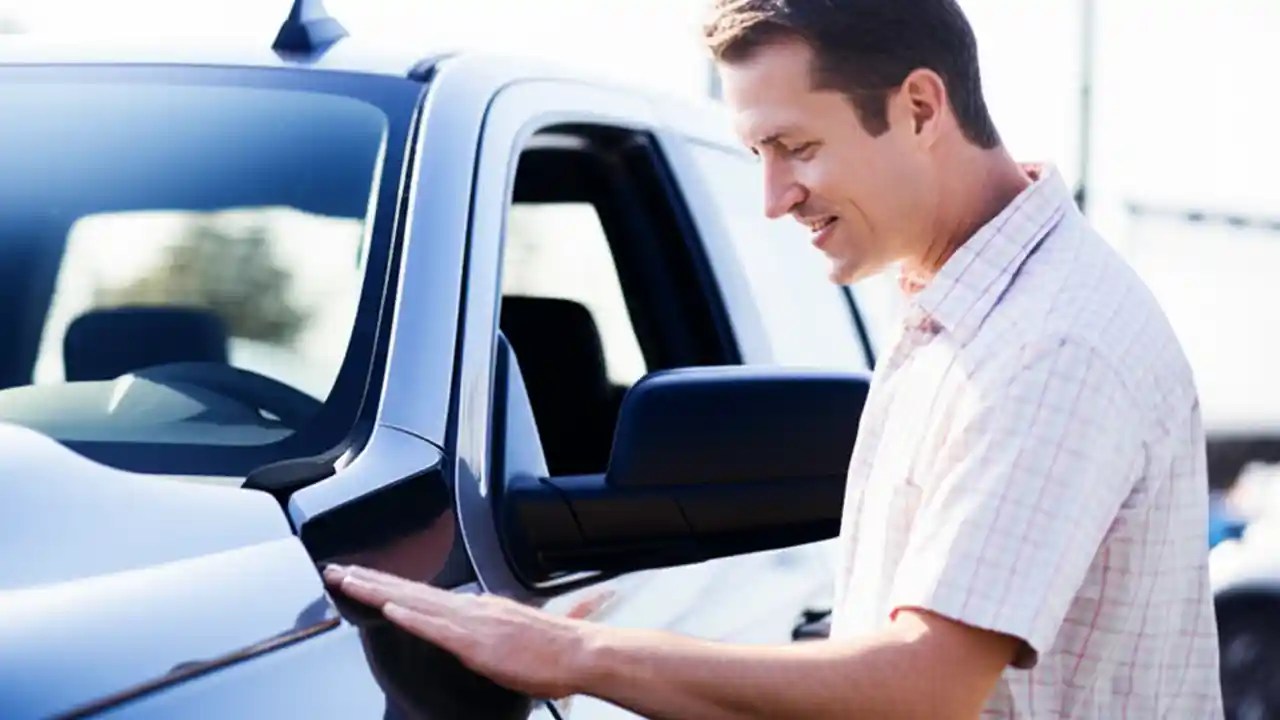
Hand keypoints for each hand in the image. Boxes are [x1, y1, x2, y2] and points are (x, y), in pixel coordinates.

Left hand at [323, 564, 606, 699]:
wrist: (581, 653)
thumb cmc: (560, 650)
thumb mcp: (529, 632)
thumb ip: (514, 625)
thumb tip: (516, 622)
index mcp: (482, 609)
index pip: (427, 595)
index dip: (393, 585)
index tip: (368, 580)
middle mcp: (473, 608)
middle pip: (411, 590)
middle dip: (371, 579)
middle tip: (337, 570)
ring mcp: (472, 622)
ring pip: (414, 601)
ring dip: (377, 589)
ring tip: (347, 581)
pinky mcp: (475, 642)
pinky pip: (434, 626)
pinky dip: (409, 615)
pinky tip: (386, 606)